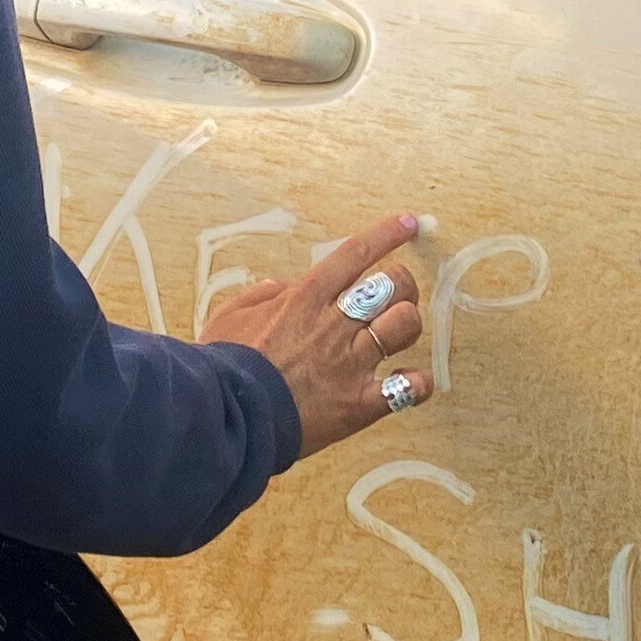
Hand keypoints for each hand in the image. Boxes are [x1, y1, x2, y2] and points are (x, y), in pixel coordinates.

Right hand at [203, 213, 430, 461]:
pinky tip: (407, 380)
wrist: (227, 415)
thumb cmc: (224, 365)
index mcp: (305, 298)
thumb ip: (264, 295)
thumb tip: (285, 285)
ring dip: (407, 325)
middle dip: (403, 284)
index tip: (409, 225)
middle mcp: (335, 324)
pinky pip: (409, 388)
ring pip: (405, 325)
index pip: (356, 254)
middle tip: (397, 295)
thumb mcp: (232, 315)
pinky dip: (416, 383)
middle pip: (394, 285)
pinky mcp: (360, 404)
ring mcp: (351, 363)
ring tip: (397, 333)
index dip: (387, 235)